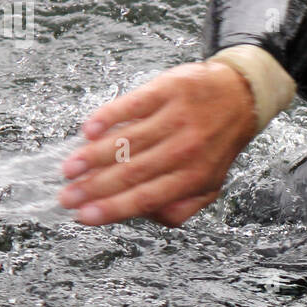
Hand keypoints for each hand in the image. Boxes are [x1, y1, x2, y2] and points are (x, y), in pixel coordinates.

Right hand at [57, 61, 255, 226]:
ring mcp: (176, 118)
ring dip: (92, 156)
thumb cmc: (217, 144)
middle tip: (66, 196)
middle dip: (93, 188)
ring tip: (69, 168)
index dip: (112, 209)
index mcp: (194, 177)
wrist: (240, 96)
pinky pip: (132, 105)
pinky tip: (88, 131)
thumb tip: (143, 215)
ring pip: (127, 141)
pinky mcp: (168, 90)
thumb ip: (180, 208)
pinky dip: (108, 118)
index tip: (83, 216)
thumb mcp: (210, 184)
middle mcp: (185, 149)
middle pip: (131, 172)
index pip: (146, 197)